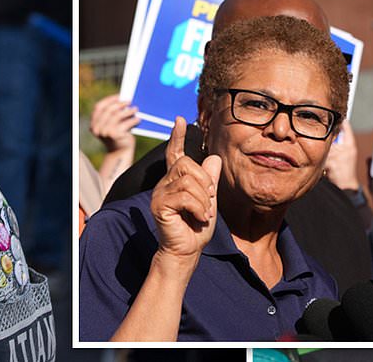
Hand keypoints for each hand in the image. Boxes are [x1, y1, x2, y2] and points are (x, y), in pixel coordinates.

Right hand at [89, 96, 138, 159]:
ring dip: (128, 111)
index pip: (99, 107)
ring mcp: (104, 132)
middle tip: (129, 101)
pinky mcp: (114, 135)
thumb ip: (112, 114)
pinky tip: (138, 119)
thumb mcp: (111, 124)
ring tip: (135, 109)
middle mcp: (97, 128)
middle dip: (120, 104)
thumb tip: (123, 99)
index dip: (109, 100)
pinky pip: (125, 123)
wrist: (119, 152)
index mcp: (93, 124)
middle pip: (108, 110)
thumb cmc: (117, 135)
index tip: (119, 96)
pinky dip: (133, 120)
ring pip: (117, 115)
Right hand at [150, 117, 222, 261]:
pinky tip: (199, 219)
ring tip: (203, 214)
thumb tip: (214, 158)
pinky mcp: (159, 205)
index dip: (177, 137)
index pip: (175, 154)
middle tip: (208, 201)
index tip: (180, 120)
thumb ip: (210, 181)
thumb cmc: (196, 228)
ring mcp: (159, 194)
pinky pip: (185, 196)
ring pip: (188, 181)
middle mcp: (164, 184)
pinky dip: (198, 208)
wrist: (187, 252)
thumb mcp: (209, 201)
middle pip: (186, 165)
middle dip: (204, 182)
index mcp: (176, 180)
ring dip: (203, 200)